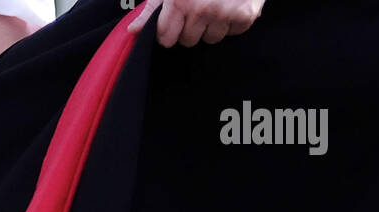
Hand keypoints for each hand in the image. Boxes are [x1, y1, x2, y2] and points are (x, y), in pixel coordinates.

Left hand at [128, 0, 263, 46]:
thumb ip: (152, 7)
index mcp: (180, 1)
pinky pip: (233, 32)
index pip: (166, 39)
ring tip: (215, 3)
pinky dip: (232, 21)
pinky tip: (230, 3)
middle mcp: (202, 10)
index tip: (173, 22)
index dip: (168, 32)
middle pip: (188, 41)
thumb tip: (133, 31)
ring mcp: (225, 13)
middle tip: (197, 6)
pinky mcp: (245, 15)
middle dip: (190, 28)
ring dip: (211, 26)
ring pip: (211, 39)